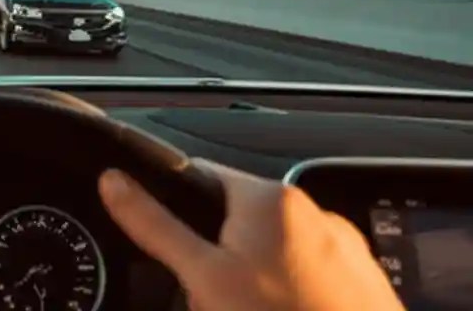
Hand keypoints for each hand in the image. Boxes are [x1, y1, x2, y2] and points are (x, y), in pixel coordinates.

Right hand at [98, 160, 402, 310]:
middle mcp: (312, 211)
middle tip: (209, 296)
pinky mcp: (360, 282)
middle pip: (237, 220)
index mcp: (268, 196)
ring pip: (273, 252)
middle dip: (215, 253)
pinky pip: (307, 277)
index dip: (174, 206)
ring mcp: (342, 247)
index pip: (201, 175)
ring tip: (246, 309)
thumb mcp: (202, 275)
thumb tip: (113, 180)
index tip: (168, 244)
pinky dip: (289, 294)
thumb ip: (154, 225)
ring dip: (254, 276)